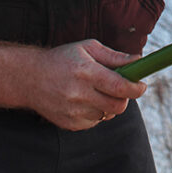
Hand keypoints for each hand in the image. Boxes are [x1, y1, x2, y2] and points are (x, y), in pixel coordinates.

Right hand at [24, 39, 146, 130]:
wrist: (29, 79)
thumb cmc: (62, 59)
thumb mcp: (87, 48)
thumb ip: (114, 56)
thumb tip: (138, 60)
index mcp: (86, 72)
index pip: (120, 86)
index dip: (136, 88)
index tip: (142, 85)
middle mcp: (79, 93)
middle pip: (117, 105)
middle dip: (125, 98)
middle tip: (122, 89)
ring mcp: (73, 111)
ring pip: (107, 114)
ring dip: (109, 104)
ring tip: (96, 91)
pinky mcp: (69, 124)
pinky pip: (94, 122)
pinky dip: (96, 113)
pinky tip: (84, 100)